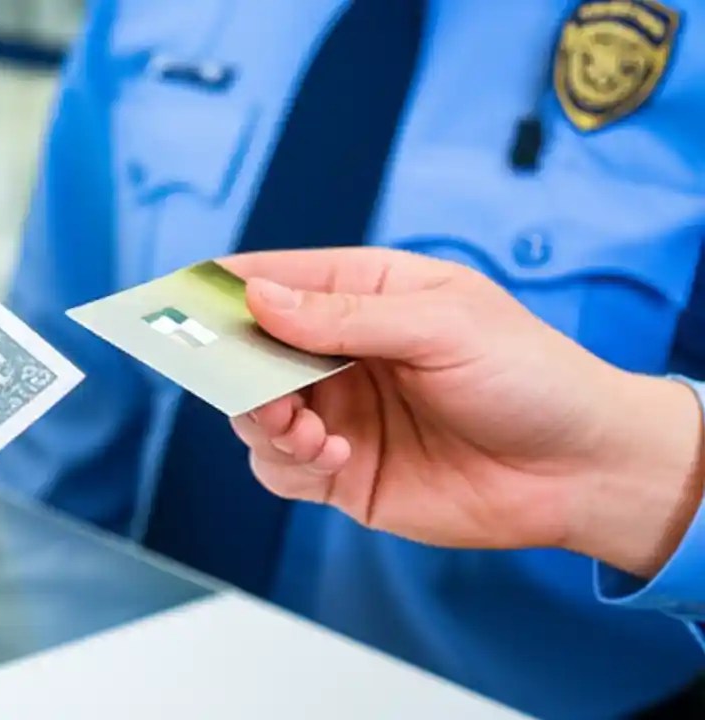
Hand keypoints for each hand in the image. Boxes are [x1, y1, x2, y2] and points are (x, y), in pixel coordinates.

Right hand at [221, 248, 704, 577]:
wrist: (580, 471)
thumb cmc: (529, 377)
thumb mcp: (441, 325)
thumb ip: (343, 317)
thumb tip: (258, 298)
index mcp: (364, 295)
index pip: (276, 278)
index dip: (224, 286)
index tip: (178, 298)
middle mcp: (339, 352)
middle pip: (249, 348)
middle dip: (230, 361)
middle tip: (232, 376)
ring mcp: (337, 412)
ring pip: (252, 411)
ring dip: (259, 417)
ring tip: (300, 426)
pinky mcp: (340, 471)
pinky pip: (278, 466)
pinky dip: (286, 461)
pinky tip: (329, 455)